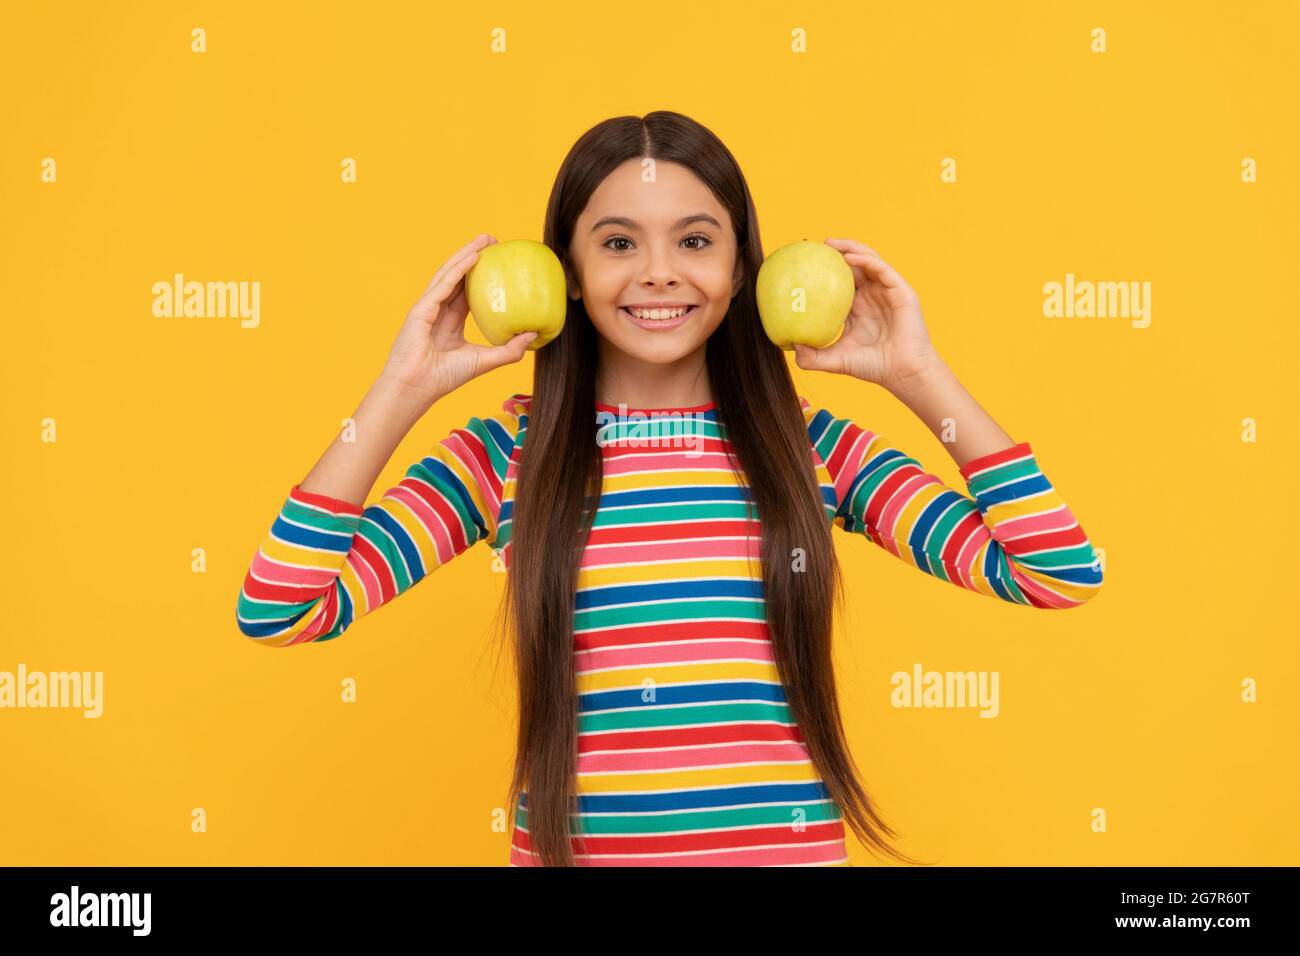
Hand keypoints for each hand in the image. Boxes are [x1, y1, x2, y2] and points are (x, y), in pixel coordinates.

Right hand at [378, 233, 536, 406]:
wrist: (417, 388)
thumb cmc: (444, 378)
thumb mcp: (484, 361)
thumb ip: (508, 350)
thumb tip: (533, 335)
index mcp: (449, 321)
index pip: (466, 291)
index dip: (481, 275)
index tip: (499, 260)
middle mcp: (438, 310)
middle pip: (457, 276)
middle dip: (474, 255)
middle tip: (494, 240)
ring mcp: (427, 307)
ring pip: (448, 274)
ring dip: (466, 254)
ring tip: (484, 240)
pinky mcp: (421, 309)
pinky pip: (443, 285)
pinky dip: (458, 270)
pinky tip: (473, 257)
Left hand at [793, 238, 940, 389]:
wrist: (902, 374)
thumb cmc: (873, 367)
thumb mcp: (835, 360)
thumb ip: (812, 357)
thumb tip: (789, 345)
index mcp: (858, 307)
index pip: (840, 281)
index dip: (826, 270)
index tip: (806, 263)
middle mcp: (873, 296)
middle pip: (854, 265)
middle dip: (836, 251)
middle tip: (816, 246)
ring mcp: (888, 292)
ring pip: (869, 260)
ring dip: (850, 248)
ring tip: (830, 244)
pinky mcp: (901, 292)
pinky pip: (882, 269)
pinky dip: (866, 260)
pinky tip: (849, 257)